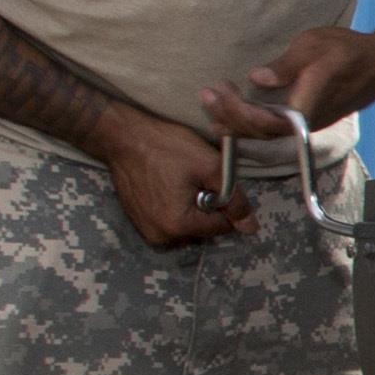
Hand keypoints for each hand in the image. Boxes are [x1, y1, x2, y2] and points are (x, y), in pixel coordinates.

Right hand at [96, 106, 255, 250]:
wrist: (123, 137)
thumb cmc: (166, 147)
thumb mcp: (209, 167)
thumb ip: (235, 200)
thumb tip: (252, 228)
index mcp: (179, 226)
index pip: (223, 226)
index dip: (226, 202)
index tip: (212, 180)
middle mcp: (161, 237)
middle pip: (204, 229)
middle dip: (207, 206)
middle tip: (193, 178)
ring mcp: (147, 231)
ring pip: (188, 226)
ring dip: (192, 208)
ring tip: (179, 181)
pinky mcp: (139, 222)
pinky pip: (170, 221)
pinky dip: (175, 207)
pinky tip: (167, 185)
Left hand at [203, 20, 374, 139]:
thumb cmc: (348, 51)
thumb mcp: (314, 45)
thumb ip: (286, 65)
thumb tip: (257, 78)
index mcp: (309, 105)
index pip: (269, 122)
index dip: (242, 114)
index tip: (222, 93)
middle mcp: (306, 124)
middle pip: (261, 134)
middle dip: (230, 116)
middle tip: (208, 93)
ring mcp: (305, 128)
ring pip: (264, 136)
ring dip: (234, 122)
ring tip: (211, 103)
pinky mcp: (302, 125)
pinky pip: (269, 132)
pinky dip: (246, 125)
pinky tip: (227, 116)